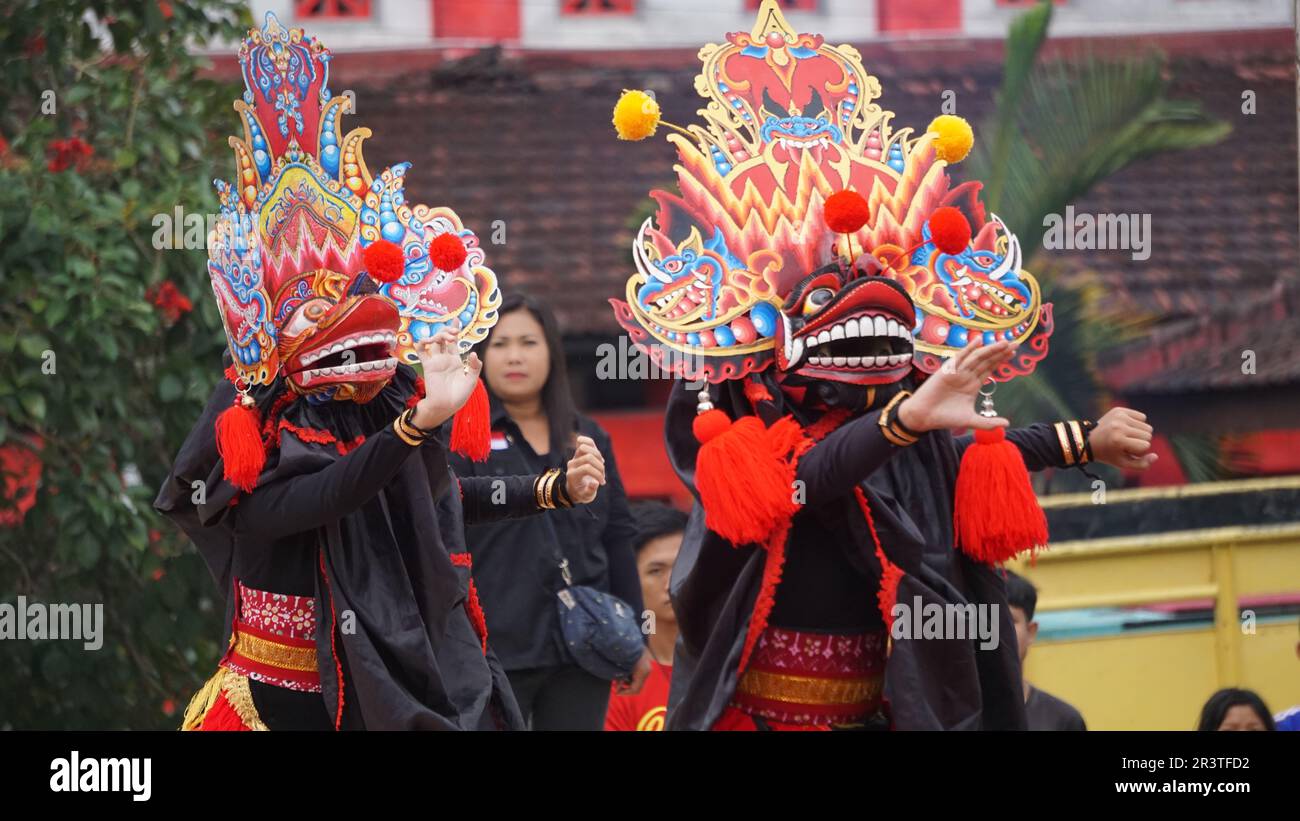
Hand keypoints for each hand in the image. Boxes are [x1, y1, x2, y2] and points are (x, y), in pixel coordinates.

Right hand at [412, 329, 481, 429]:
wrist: (446, 406)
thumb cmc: (459, 395)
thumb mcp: (472, 380)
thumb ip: (475, 367)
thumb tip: (472, 353)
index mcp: (455, 360)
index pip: (454, 341)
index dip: (454, 329)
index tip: (457, 320)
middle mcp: (445, 358)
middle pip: (443, 338)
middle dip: (448, 331)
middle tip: (455, 334)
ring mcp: (436, 360)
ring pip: (433, 341)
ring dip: (438, 335)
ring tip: (447, 338)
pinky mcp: (428, 365)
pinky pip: (421, 351)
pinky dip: (422, 342)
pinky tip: (428, 341)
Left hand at [565, 434, 605, 503]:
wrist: (575, 488)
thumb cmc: (582, 493)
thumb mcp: (585, 496)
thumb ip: (589, 491)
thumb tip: (595, 483)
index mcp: (572, 475)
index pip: (587, 468)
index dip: (598, 474)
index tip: (602, 482)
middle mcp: (572, 464)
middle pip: (589, 457)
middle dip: (600, 466)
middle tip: (602, 476)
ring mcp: (574, 457)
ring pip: (586, 447)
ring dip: (598, 456)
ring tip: (601, 465)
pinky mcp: (579, 452)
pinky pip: (583, 441)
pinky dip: (590, 443)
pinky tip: (597, 452)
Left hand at [614, 649, 652, 695]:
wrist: (630, 641)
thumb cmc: (624, 653)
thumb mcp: (621, 668)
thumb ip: (620, 679)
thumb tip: (617, 689)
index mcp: (641, 672)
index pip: (635, 689)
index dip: (625, 693)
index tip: (616, 692)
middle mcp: (646, 672)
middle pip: (637, 688)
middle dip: (626, 690)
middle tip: (617, 689)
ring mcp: (647, 669)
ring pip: (638, 683)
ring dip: (628, 684)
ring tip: (619, 681)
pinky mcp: (645, 667)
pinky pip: (638, 678)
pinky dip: (630, 679)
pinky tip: (623, 676)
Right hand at [897, 337, 1015, 431]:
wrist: (924, 417)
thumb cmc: (945, 418)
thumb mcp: (970, 420)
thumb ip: (988, 422)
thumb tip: (1007, 424)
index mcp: (973, 384)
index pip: (990, 368)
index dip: (1001, 360)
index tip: (1013, 352)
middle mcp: (966, 375)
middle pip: (986, 360)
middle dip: (1001, 352)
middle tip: (1016, 343)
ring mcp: (957, 372)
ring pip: (977, 358)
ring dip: (990, 350)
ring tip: (1004, 343)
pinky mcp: (947, 371)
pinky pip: (959, 358)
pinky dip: (968, 350)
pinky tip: (978, 341)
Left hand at [1089, 407, 1157, 470]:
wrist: (1089, 439)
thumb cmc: (1108, 454)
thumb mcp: (1123, 464)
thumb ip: (1142, 465)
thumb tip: (1156, 456)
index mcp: (1118, 441)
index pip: (1146, 445)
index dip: (1139, 451)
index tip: (1127, 451)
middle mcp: (1118, 427)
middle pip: (1148, 434)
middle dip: (1141, 441)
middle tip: (1126, 443)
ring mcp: (1119, 417)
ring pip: (1146, 426)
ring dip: (1139, 433)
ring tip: (1126, 436)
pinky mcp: (1119, 410)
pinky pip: (1141, 416)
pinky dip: (1137, 423)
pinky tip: (1126, 427)